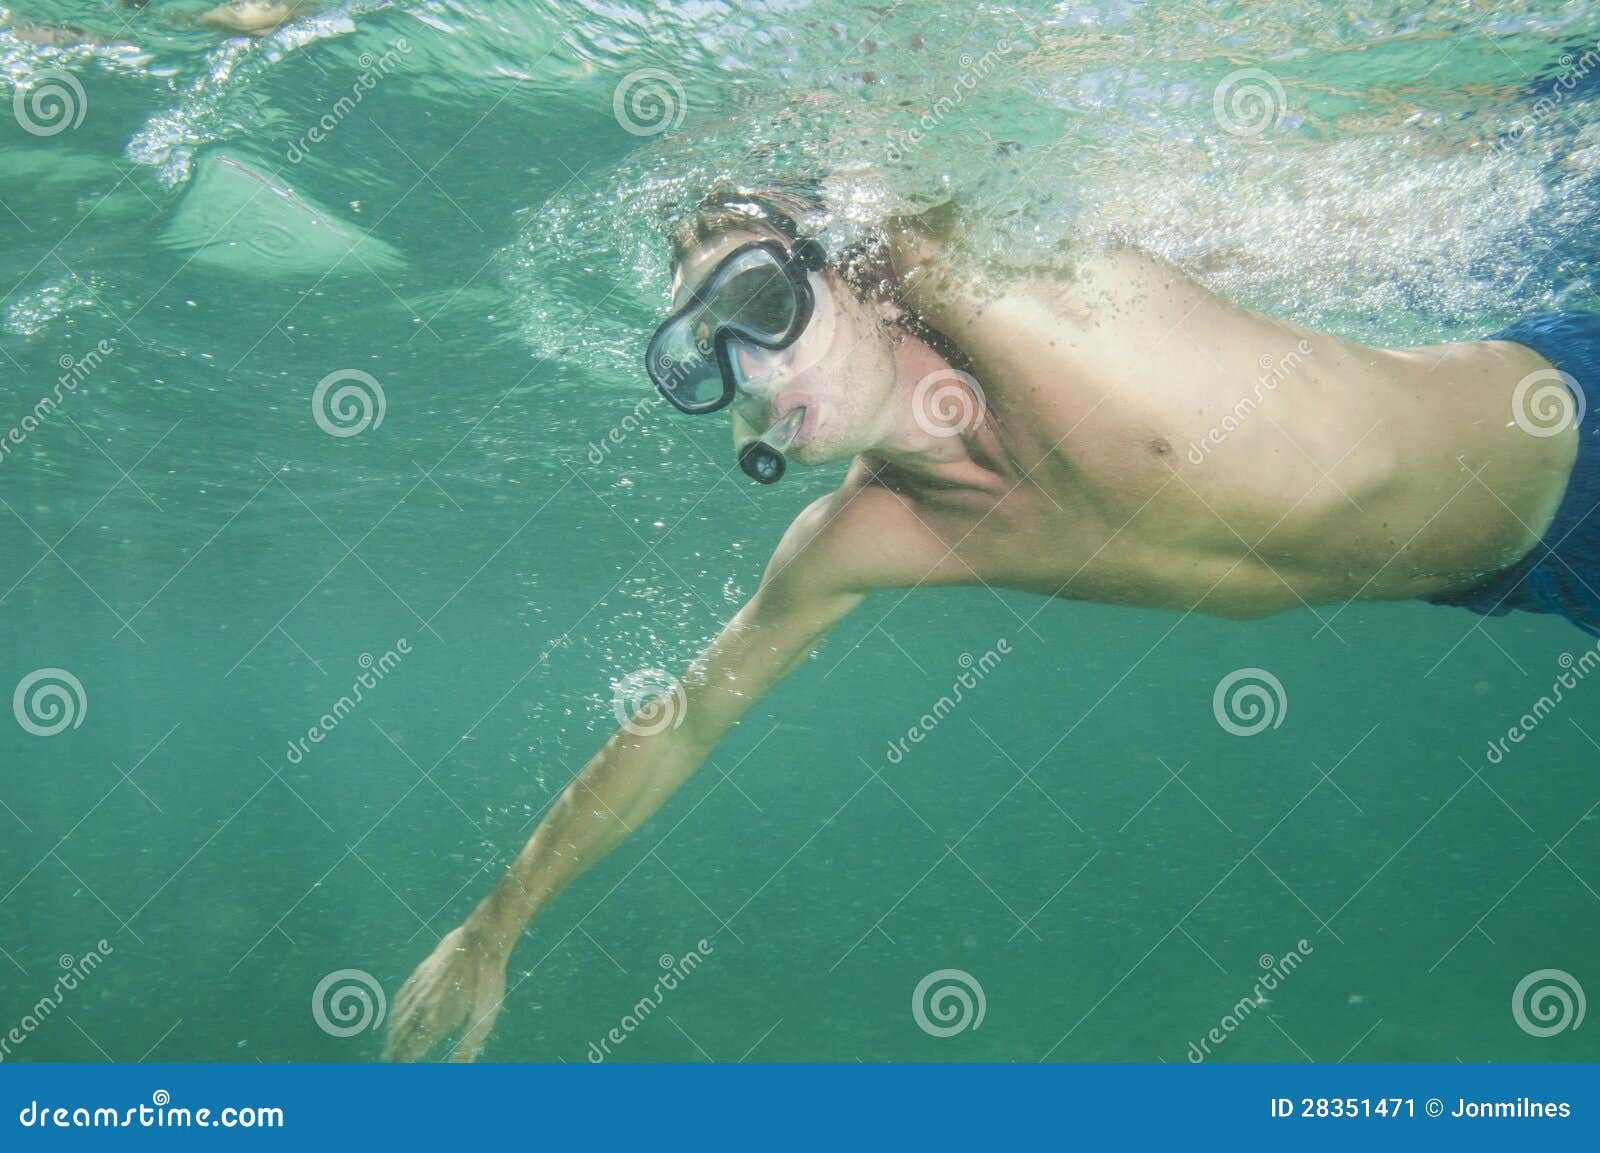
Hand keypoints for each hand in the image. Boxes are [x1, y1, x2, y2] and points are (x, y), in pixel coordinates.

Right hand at [385, 924, 508, 1061]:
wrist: (480, 941)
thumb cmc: (486, 981)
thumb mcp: (483, 1018)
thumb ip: (468, 1047)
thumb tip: (460, 1069)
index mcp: (434, 1021)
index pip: (411, 1049)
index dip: (403, 1062)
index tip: (396, 1072)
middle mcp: (420, 1007)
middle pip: (400, 1035)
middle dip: (394, 1051)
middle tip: (388, 1063)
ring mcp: (418, 989)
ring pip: (397, 1017)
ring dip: (392, 1035)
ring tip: (389, 1046)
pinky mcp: (420, 974)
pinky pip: (400, 998)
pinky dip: (394, 1012)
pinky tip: (395, 1014)